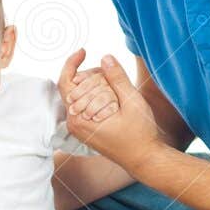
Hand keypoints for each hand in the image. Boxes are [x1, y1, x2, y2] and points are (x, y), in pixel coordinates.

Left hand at [59, 51, 162, 172]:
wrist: (144, 159)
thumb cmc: (140, 134)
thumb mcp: (131, 102)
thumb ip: (117, 78)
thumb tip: (104, 57)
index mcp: (79, 118)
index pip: (65, 82)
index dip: (72, 63)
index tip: (83, 51)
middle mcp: (75, 123)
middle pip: (73, 85)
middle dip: (92, 76)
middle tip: (114, 81)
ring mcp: (79, 127)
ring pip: (79, 94)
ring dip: (96, 86)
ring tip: (116, 92)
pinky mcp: (86, 128)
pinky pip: (85, 103)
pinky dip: (97, 95)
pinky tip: (113, 97)